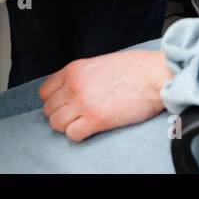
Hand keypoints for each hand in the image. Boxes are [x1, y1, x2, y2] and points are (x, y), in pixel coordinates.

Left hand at [39, 50, 172, 141]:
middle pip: (48, 109)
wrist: (154, 74)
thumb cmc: (133, 68)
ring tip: (83, 123)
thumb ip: (80, 76)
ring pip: (56, 123)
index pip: (44, 92)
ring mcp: (83, 102)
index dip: (53, 101)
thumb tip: (71, 90)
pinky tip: (91, 128)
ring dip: (67, 126)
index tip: (64, 105)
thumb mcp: (98, 64)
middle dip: (60, 115)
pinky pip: (72, 134)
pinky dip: (78, 134)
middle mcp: (73, 85)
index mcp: (73, 70)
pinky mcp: (96, 119)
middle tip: (76, 116)